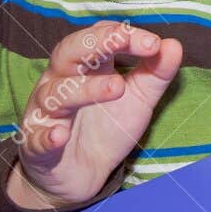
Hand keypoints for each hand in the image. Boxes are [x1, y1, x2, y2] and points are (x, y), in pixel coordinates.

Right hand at [7, 20, 182, 209]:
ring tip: (117, 87)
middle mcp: (60, 83)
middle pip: (68, 53)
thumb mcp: (139, 99)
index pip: (98, 38)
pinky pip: (37, 139)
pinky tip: (60, 135)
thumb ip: (156, 73)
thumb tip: (173, 45)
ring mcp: (46, 114)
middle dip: (95, 43)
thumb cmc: (107, 127)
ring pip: (56, 94)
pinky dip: (48, 137)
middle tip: (122, 40)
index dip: (122, 35)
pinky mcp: (38, 147)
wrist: (82, 176)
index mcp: (85, 68)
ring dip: (85, 89)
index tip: (153, 43)